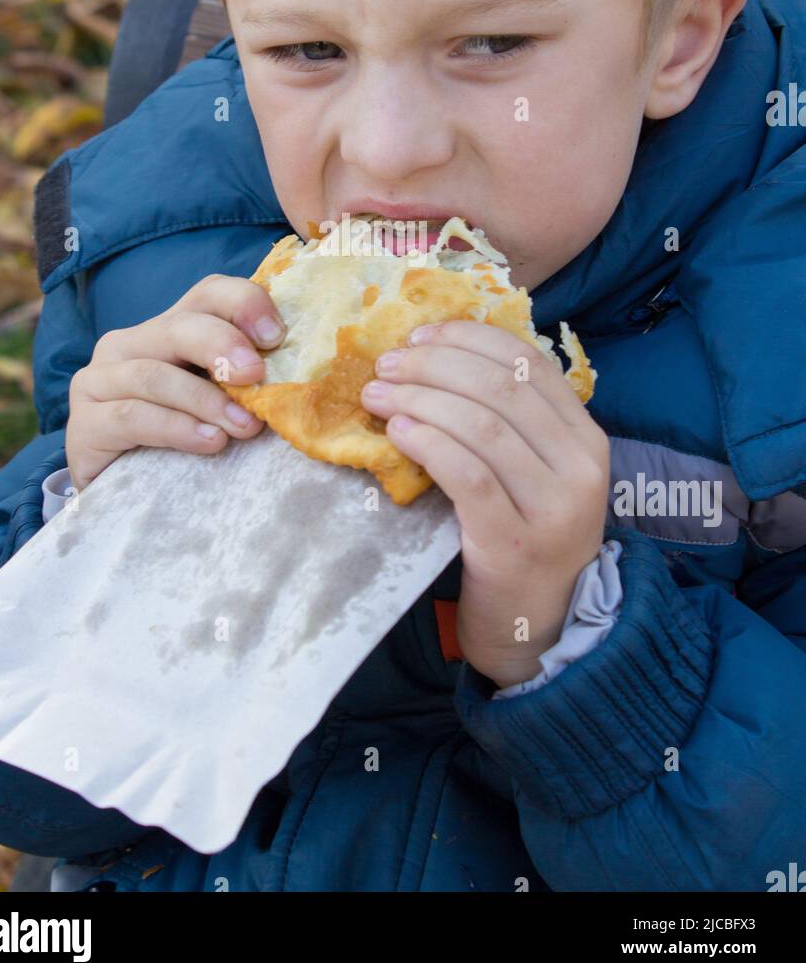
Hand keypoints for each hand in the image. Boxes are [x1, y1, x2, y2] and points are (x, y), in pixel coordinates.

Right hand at [66, 275, 285, 490]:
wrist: (123, 495)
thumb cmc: (184, 442)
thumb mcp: (220, 403)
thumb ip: (247, 382)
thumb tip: (303, 376)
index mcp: (170, 329)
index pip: (208, 293)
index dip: (244, 303)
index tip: (277, 336)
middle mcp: (130, 343)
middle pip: (179, 327)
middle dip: (222, 346)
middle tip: (257, 376)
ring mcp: (100, 380)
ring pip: (155, 375)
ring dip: (206, 400)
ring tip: (244, 426)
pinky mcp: (84, 423)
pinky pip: (132, 417)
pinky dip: (176, 428)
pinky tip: (209, 443)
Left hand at [360, 319, 609, 687]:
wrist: (536, 628)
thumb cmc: (525, 538)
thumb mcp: (535, 473)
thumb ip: (508, 421)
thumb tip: (437, 355)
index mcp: (585, 437)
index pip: (527, 362)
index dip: (467, 339)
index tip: (420, 334)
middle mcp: (580, 466)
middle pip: (500, 387)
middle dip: (433, 365)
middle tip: (386, 364)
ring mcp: (553, 507)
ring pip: (481, 425)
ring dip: (419, 400)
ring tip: (377, 395)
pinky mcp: (515, 542)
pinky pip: (468, 475)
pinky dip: (428, 443)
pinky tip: (397, 433)